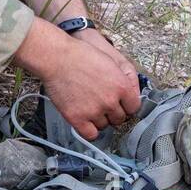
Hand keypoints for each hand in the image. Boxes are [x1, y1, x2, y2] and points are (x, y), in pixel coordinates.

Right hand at [15, 20, 140, 138]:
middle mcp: (110, 101)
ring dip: (99, 119)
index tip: (120, 103)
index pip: (134, 107)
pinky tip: (85, 121)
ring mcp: (94, 111)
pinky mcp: (77, 118)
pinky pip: (90, 134)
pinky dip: (89, 130)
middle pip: (120, 119)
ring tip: (89, 106)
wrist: (57, 58)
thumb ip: (126, 77)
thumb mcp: (111, 60)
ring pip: (105, 126)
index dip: (126, 105)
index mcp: (122, 86)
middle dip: (113, 112)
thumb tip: (133, 92)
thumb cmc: (81, 55)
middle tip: (101, 103)